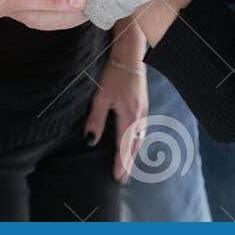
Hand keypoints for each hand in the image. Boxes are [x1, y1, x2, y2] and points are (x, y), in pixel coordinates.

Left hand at [88, 46, 148, 183]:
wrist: (130, 56)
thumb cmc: (115, 75)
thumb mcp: (101, 97)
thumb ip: (95, 120)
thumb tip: (90, 141)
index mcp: (129, 118)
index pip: (124, 148)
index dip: (121, 164)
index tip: (118, 178)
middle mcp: (140, 118)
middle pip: (134, 146)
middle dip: (128, 163)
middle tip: (123, 179)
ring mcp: (143, 111)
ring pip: (139, 138)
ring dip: (133, 152)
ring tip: (127, 163)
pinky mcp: (143, 104)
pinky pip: (141, 129)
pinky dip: (136, 140)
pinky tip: (132, 140)